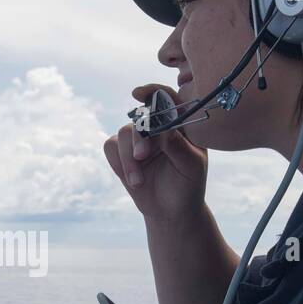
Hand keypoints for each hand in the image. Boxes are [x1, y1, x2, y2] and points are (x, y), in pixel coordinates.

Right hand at [103, 83, 208, 223]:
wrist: (172, 211)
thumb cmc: (188, 185)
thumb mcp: (191, 166)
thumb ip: (179, 146)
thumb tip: (163, 128)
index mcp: (180, 123)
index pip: (167, 98)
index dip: (152, 92)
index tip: (138, 94)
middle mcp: (157, 127)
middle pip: (141, 117)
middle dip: (139, 136)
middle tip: (141, 156)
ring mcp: (138, 139)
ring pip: (124, 133)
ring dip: (128, 158)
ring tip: (138, 181)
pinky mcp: (122, 154)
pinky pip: (111, 147)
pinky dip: (118, 163)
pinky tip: (133, 180)